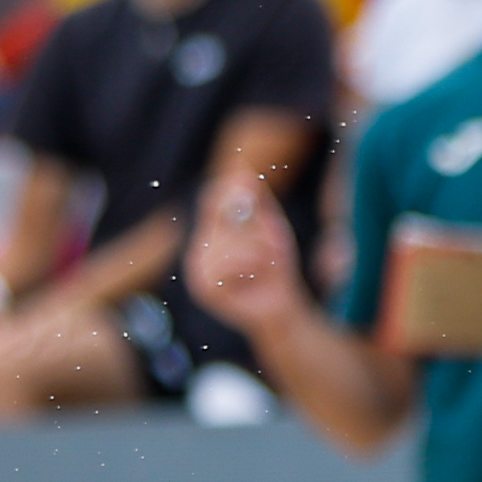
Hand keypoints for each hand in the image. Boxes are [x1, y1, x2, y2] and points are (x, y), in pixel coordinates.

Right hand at [184, 179, 301, 331]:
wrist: (283, 308)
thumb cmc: (276, 269)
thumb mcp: (272, 230)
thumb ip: (258, 203)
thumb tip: (243, 173)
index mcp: (212, 235)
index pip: (212, 201)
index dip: (230, 192)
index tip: (250, 185)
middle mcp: (199, 250)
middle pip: (222, 221)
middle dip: (258, 231)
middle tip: (277, 247)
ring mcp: (198, 270)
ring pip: (229, 245)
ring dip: (259, 252)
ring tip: (269, 264)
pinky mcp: (204, 288)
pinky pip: (229, 265)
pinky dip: (252, 268)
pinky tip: (257, 279)